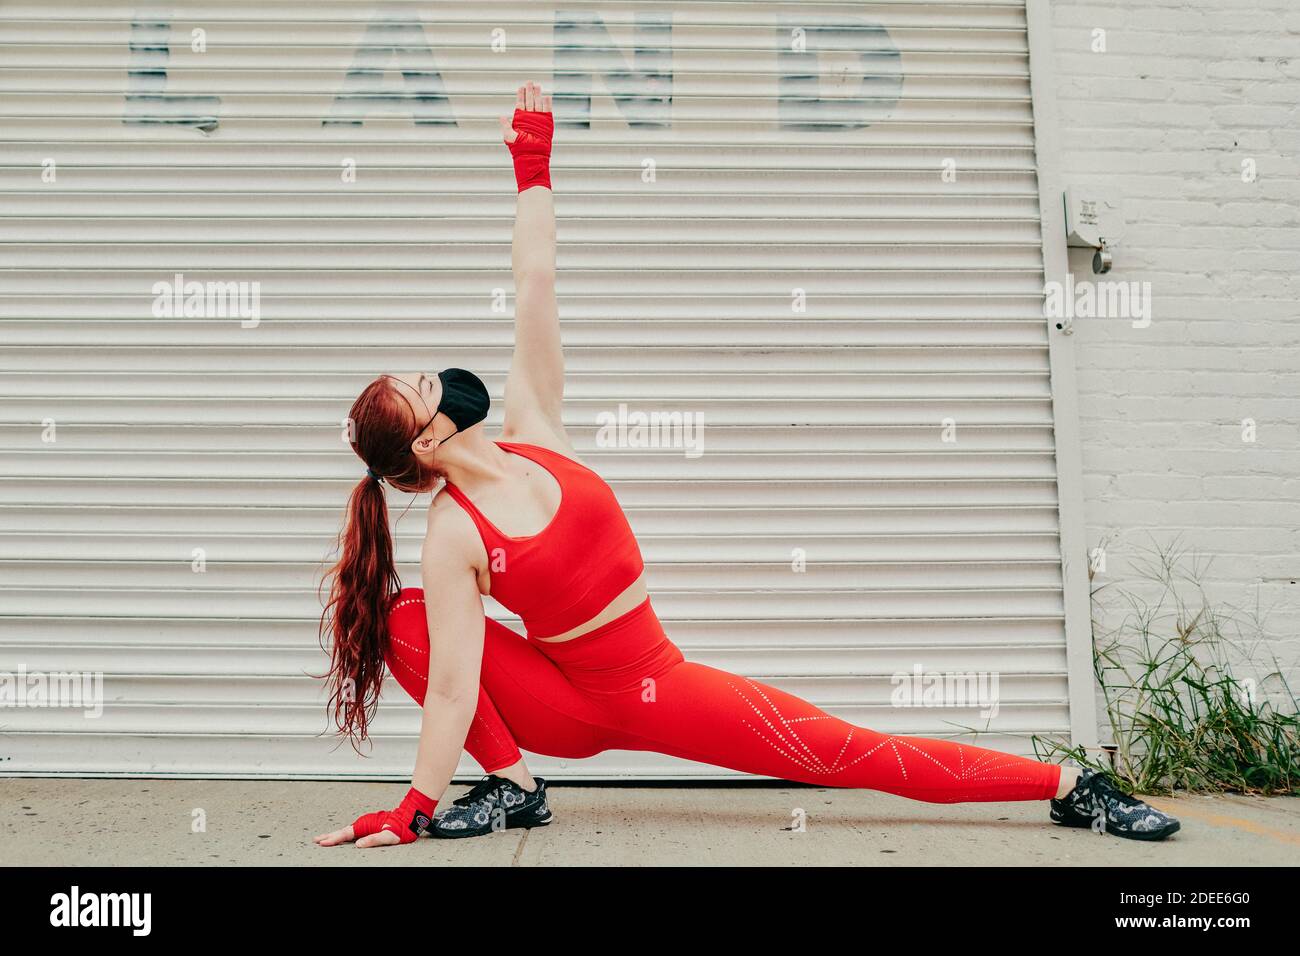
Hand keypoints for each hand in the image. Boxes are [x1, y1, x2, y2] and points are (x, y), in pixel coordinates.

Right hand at [314, 787, 436, 848]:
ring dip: (334, 834)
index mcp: (366, 825)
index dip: (333, 839)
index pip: (345, 834)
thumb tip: (359, 845)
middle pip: (342, 831)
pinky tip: (340, 837)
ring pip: (346, 830)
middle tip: (316, 840)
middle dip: (329, 836)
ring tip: (323, 838)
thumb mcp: (390, 835)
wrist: (410, 815)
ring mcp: (365, 824)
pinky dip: (343, 834)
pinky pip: (352, 831)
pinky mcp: (368, 825)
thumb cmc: (402, 826)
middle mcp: (364, 823)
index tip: (322, 843)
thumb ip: (374, 840)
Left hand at [499, 81, 553, 191]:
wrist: (532, 155)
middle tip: (530, 82)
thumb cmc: (520, 148)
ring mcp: (538, 120)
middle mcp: (529, 118)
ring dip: (538, 95)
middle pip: (530, 101)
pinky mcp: (547, 123)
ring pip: (538, 104)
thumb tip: (501, 116)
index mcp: (520, 119)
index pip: (520, 103)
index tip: (521, 87)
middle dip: (529, 91)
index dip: (521, 95)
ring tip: (537, 85)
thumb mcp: (509, 136)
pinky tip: (546, 96)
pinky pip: (547, 111)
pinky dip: (547, 104)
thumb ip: (506, 125)